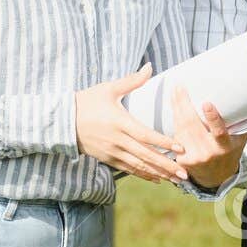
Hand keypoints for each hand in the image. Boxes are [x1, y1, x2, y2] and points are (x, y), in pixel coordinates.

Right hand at [74, 65, 190, 183]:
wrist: (62, 121)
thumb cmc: (87, 101)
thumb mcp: (108, 88)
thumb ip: (132, 80)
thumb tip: (150, 66)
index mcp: (120, 122)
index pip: (146, 135)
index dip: (163, 142)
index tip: (180, 148)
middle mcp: (117, 140)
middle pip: (146, 156)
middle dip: (166, 166)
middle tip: (185, 174)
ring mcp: (112, 152)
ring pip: (139, 166)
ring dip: (158, 174)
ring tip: (176, 180)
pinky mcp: (107, 159)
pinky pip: (129, 169)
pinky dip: (144, 175)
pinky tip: (157, 179)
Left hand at [168, 84, 246, 189]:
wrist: (217, 178)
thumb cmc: (230, 152)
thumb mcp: (239, 140)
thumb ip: (242, 123)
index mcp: (225, 147)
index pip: (219, 132)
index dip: (213, 118)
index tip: (207, 103)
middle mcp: (209, 153)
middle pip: (193, 126)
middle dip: (184, 104)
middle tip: (179, 87)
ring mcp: (194, 157)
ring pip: (181, 129)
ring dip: (176, 109)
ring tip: (174, 93)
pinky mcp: (183, 161)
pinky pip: (176, 138)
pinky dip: (174, 123)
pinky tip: (173, 110)